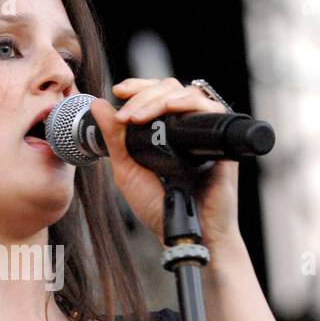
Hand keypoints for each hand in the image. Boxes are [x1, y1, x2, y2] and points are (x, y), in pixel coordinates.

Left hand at [90, 77, 241, 246]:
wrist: (182, 234)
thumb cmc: (159, 208)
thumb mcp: (128, 171)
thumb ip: (114, 140)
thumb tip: (98, 105)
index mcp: (165, 132)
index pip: (156, 94)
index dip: (139, 87)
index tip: (119, 91)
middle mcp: (186, 129)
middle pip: (170, 89)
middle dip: (143, 93)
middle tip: (125, 115)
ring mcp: (204, 134)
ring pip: (189, 93)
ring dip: (159, 98)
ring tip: (138, 117)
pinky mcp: (220, 142)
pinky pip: (213, 109)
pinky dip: (190, 103)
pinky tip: (170, 108)